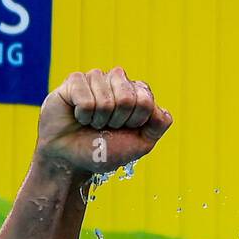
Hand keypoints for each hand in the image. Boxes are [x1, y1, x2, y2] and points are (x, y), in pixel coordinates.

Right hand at [36, 66, 172, 175]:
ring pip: (106, 100)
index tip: (126, 129)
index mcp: (136, 92)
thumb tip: (164, 112)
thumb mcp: (140, 144)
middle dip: (117, 121)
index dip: (136, 121)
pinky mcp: (75, 80)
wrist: (73, 159)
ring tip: (92, 123)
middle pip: (128, 98)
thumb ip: (157, 126)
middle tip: (107, 127)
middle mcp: (117, 81)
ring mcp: (96, 78)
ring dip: (99, 120)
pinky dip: (83, 116)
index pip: (146, 100)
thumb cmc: (106, 150)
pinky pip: (86, 99)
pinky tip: (79, 117)